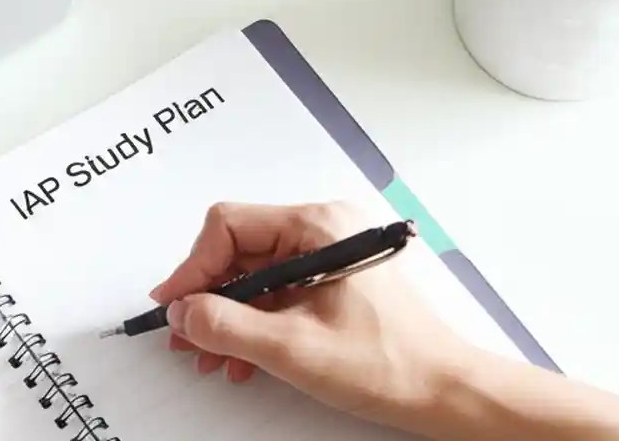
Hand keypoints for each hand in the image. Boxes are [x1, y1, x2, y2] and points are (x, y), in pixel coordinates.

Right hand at [150, 202, 472, 433]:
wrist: (446, 391)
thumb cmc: (390, 363)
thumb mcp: (293, 347)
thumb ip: (227, 325)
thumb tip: (183, 311)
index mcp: (319, 227)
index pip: (229, 227)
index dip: (193, 267)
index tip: (173, 305)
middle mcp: (324, 230)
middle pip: (239, 250)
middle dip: (208, 297)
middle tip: (186, 336)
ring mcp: (330, 255)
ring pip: (255, 275)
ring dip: (227, 316)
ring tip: (213, 356)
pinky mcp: (334, 281)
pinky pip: (278, 292)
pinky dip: (255, 322)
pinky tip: (244, 358)